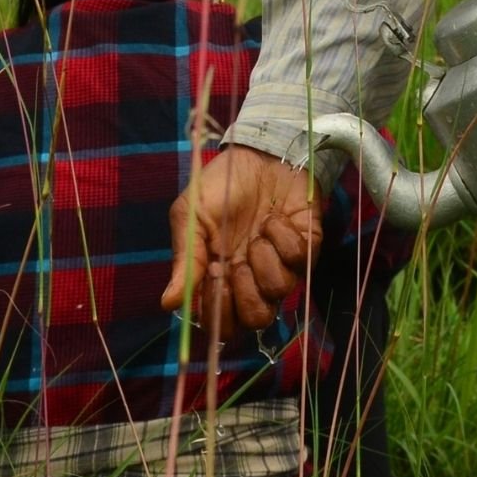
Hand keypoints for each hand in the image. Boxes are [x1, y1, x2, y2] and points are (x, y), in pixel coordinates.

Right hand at [163, 146, 322, 334]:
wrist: (255, 152)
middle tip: (235, 264)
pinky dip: (283, 237)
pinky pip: (299, 260)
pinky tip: (274, 219)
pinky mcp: (308, 246)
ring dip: (264, 261)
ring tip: (256, 234)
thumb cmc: (220, 185)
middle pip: (257, 320)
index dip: (220, 311)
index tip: (214, 276)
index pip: (224, 325)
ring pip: (279, 292)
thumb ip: (185, 260)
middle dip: (245, 297)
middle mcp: (253, 279)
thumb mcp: (191, 216)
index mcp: (222, 279)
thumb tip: (168, 303)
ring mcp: (281, 264)